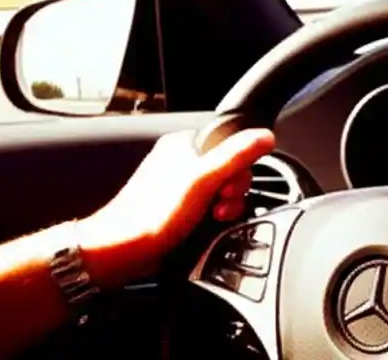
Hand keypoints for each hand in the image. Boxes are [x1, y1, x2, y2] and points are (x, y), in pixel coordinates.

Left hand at [77, 127, 274, 287]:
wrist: (122, 251)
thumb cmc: (152, 215)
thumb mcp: (202, 180)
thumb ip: (235, 156)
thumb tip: (265, 136)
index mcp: (184, 144)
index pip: (231, 144)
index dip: (240, 166)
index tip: (230, 185)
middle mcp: (181, 162)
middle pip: (229, 169)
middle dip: (232, 191)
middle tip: (219, 204)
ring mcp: (180, 187)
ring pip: (221, 191)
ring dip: (225, 207)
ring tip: (212, 219)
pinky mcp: (179, 210)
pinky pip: (209, 209)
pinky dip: (213, 219)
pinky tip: (206, 228)